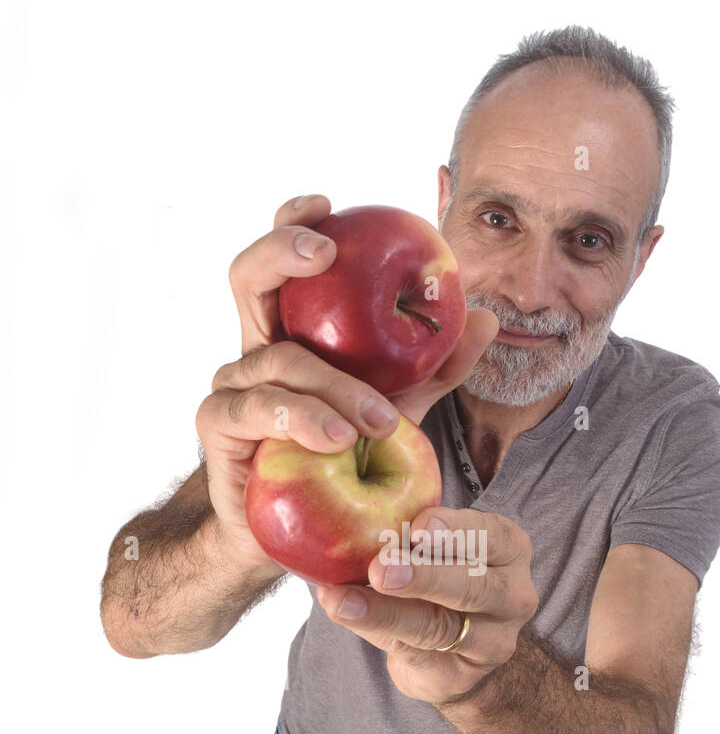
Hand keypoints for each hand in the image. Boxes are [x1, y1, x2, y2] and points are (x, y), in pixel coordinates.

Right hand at [195, 193, 498, 571]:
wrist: (292, 529)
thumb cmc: (341, 460)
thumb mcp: (397, 406)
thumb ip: (436, 366)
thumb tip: (485, 317)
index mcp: (292, 329)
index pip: (284, 261)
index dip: (295, 223)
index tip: (329, 204)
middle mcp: (255, 345)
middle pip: (248, 276)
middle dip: (283, 253)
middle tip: (326, 254)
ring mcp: (231, 383)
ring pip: (277, 358)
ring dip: (333, 384)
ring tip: (379, 421)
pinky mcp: (218, 424)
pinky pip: (258, 409)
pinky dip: (302, 419)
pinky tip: (337, 437)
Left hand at [315, 508, 538, 702]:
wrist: (454, 654)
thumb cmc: (443, 582)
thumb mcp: (439, 550)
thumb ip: (408, 540)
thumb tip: (351, 525)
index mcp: (508, 550)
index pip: (492, 535)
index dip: (455, 530)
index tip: (416, 530)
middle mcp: (512, 596)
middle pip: (474, 586)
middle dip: (424, 576)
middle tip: (380, 568)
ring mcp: (492, 641)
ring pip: (439, 626)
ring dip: (387, 612)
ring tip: (345, 601)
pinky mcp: (460, 675)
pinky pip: (414, 653)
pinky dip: (374, 630)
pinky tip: (345, 613)